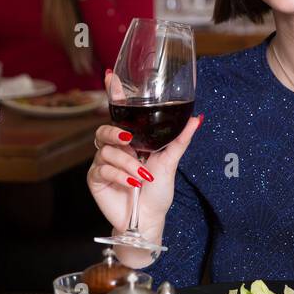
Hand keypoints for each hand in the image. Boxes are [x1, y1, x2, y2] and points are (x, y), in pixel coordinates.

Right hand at [87, 72, 201, 266]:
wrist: (149, 218)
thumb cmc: (158, 191)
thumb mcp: (171, 161)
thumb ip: (180, 139)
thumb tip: (197, 117)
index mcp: (131, 139)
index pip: (119, 112)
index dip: (113, 92)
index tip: (110, 75)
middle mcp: (115, 148)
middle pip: (104, 129)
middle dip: (115, 134)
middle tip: (129, 141)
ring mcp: (103, 162)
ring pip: (106, 150)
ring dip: (126, 163)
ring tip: (141, 176)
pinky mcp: (95, 178)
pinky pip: (102, 168)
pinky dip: (119, 175)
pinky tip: (131, 183)